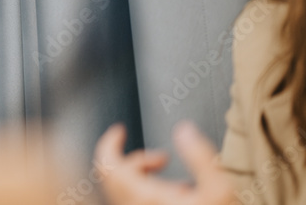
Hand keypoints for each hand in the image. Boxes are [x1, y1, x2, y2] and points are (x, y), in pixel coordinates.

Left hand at [94, 122, 237, 204]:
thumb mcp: (220, 190)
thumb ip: (200, 156)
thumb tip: (183, 130)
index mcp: (144, 198)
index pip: (107, 164)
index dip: (109, 142)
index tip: (120, 131)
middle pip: (115, 177)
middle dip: (137, 161)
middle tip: (162, 159)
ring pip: (126, 194)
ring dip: (146, 181)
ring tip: (181, 185)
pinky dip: (151, 197)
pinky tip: (182, 200)